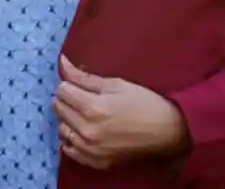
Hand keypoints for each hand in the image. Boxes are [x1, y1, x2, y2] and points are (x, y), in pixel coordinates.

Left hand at [52, 55, 188, 170]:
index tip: (80, 85)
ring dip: (69, 119)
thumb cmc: (144, 103)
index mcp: (93, 108)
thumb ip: (85, 77)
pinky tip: (85, 132)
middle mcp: (87, 131)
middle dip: (67, 99)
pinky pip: (68, 149)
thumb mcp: (116, 84)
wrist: (166, 132)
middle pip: (58, 109)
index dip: (69, 84)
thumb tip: (63, 63)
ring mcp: (89, 149)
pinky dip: (72, 139)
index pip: (62, 91)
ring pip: (61, 129)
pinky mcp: (94, 161)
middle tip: (83, 98)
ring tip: (86, 115)